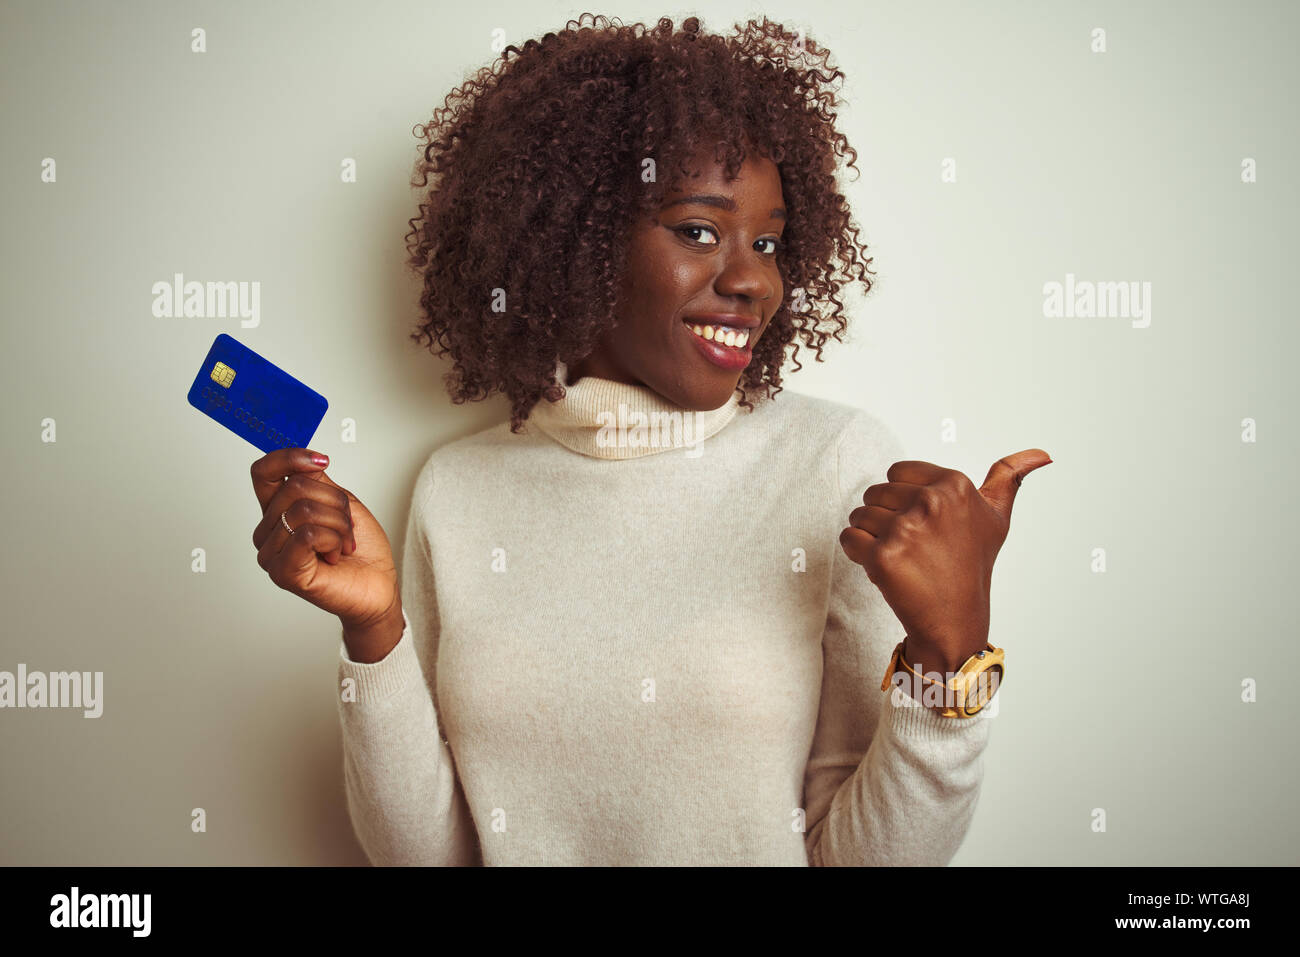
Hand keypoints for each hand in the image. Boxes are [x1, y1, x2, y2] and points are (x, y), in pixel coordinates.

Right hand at [250, 448, 399, 630]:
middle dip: (334, 501)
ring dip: (338, 524)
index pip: (263, 472)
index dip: (289, 458)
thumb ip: (317, 482)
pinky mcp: (283, 573)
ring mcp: (272, 554)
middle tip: (345, 525)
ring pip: (303, 510)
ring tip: (342, 544)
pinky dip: (333, 540)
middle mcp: (268, 532)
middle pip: (293, 487)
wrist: (378, 586)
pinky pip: (307, 534)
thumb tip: (302, 460)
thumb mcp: (341, 503)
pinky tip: (336, 556)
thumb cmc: (362, 549)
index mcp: (277, 512)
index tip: (322, 460)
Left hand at [838, 449, 1051, 674]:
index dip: (902, 498)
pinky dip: (857, 553)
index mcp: (953, 484)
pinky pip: (848, 539)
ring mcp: (906, 529)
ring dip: (870, 537)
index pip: (897, 472)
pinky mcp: (882, 556)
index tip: (922, 523)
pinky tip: (883, 568)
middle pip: (875, 493)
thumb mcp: (996, 518)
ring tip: (901, 557)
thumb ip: (1008, 478)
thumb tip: (1042, 453)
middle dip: (884, 518)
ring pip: (859, 515)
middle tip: (912, 546)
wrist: (955, 620)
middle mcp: (930, 501)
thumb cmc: (972, 565)